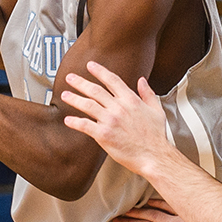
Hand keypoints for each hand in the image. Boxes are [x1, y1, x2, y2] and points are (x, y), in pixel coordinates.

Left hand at [57, 60, 178, 178]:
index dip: (99, 71)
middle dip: (80, 82)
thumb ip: (148, 93)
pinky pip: (85, 125)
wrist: (154, 155)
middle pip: (95, 90)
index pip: (112, 80)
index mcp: (131, 100)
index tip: (90, 65)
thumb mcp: (156, 110)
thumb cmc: (156, 136)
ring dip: (74, 99)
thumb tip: (142, 81)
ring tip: (65, 95)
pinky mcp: (104, 135)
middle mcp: (119, 108)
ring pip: (88, 105)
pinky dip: (75, 122)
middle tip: (70, 77)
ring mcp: (110, 120)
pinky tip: (67, 120)